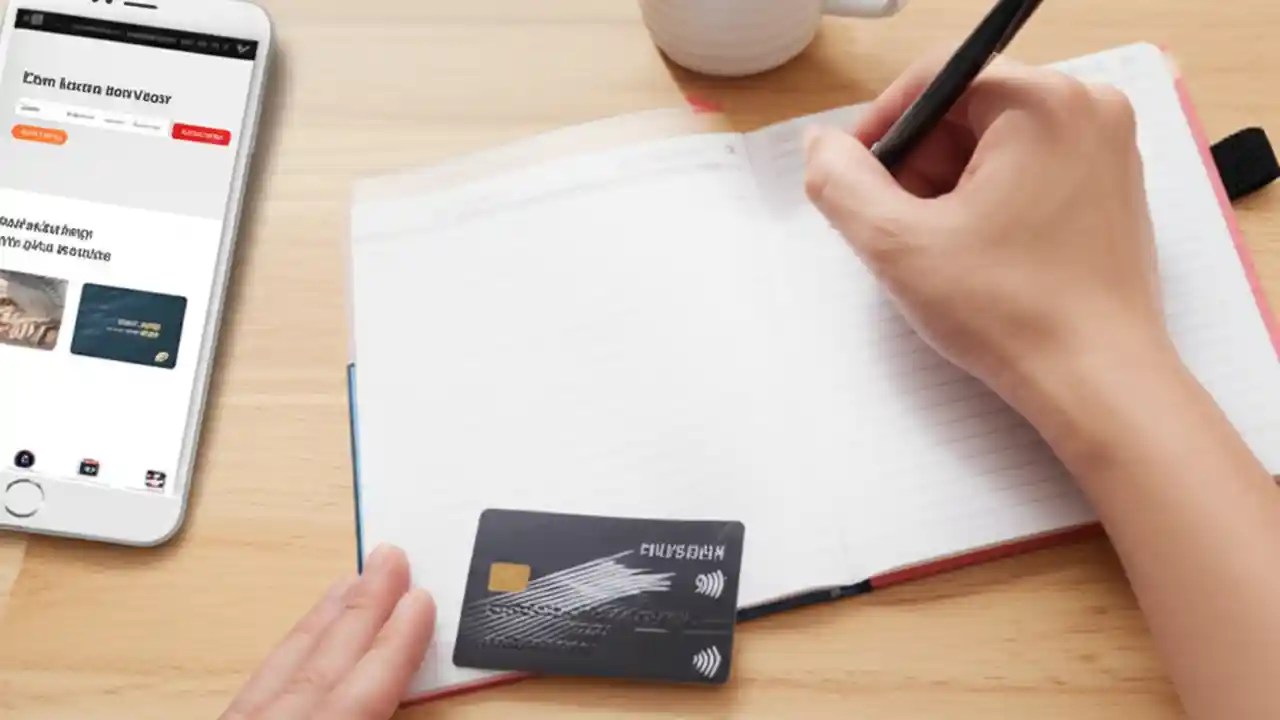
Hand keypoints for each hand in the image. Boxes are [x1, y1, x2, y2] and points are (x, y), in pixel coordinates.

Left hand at [221, 545, 435, 719]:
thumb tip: (399, 684)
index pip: (359, 693)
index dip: (394, 646)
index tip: (421, 599)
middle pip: (319, 666)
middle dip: (361, 609)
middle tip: (390, 556)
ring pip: (280, 668)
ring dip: (321, 623)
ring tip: (349, 582)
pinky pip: (254, 687)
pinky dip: (284, 658)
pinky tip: (297, 647)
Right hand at [804, 54, 1167, 446]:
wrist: (1099, 382)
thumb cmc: (1010, 312)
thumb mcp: (897, 243)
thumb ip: (840, 182)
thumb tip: (822, 145)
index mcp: (1041, 103)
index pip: (936, 76)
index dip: (883, 123)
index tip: (857, 176)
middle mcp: (1087, 109)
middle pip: (968, 108)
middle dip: (919, 162)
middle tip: (897, 225)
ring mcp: (1108, 149)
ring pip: (997, 142)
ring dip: (950, 186)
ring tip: (937, 248)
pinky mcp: (1112, 189)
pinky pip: (1031, 169)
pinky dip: (990, 200)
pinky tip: (976, 255)